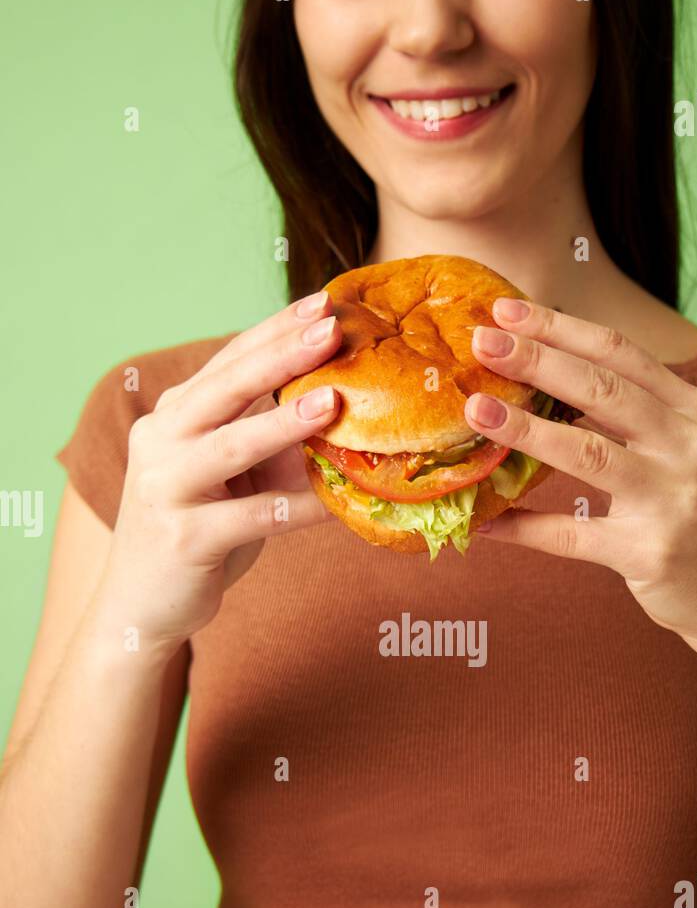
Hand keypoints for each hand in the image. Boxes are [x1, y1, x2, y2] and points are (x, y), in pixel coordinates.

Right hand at [93, 292, 342, 654]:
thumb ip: (274, 441)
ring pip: (232, 447)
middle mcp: (162, 441)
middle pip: (226, 387)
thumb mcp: (234, 476)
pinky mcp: (184, 539)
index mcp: (174, 416)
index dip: (276, 331)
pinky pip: (252, 518)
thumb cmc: (198, 530)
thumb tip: (345, 407)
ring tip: (333, 401)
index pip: (229, 361)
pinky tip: (337, 503)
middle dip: (281, 355)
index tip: (324, 303)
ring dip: (284, 422)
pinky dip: (297, 508)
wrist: (141, 605)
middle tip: (331, 327)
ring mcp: (167, 489)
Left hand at [464, 301, 696, 666]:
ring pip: (586, 451)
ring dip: (524, 429)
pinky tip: (486, 520)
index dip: (560, 327)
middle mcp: (687, 446)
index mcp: (691, 412)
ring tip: (475, 411)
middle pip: (601, 389)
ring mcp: (671, 500)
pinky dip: (523, 528)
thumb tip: (547, 383)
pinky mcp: (648, 553)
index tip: (507, 309)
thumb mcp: (687, 452)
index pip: (620, 353)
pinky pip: (570, 536)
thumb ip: (636, 418)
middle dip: (536, 360)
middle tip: (482, 341)